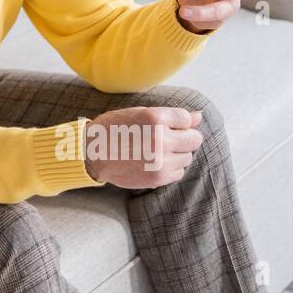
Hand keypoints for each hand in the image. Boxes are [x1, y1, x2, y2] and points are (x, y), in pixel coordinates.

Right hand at [83, 107, 203, 187]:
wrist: (93, 154)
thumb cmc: (116, 128)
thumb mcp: (140, 114)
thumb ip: (172, 116)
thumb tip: (200, 116)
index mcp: (154, 118)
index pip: (187, 120)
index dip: (179, 123)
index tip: (167, 126)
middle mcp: (160, 139)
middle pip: (194, 140)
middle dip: (185, 138)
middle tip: (168, 138)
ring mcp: (160, 161)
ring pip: (187, 157)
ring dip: (177, 153)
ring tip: (157, 151)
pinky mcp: (158, 178)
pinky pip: (179, 172)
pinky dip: (172, 167)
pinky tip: (155, 162)